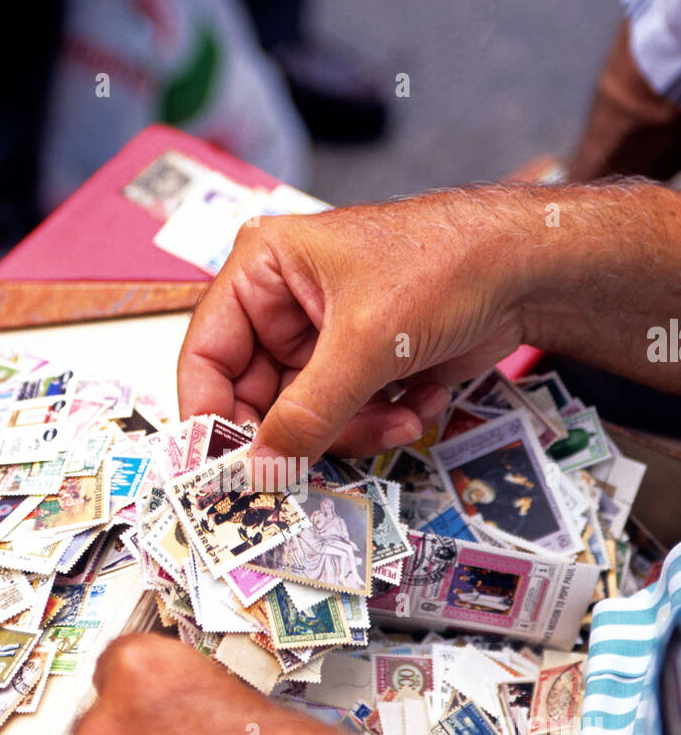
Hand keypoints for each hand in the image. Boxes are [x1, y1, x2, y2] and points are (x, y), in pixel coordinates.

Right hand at [177, 193, 531, 471]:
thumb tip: (261, 470)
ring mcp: (323, 341)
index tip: (224, 467)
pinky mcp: (361, 368)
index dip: (210, 414)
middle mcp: (284, 306)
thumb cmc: (446, 264)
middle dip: (301, 431)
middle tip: (315, 465)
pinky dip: (380, 422)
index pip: (205, 354)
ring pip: (305, 420)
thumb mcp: (364, 344)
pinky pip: (345, 420)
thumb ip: (307, 415)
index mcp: (262, 272)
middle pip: (256, 399)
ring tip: (396, 417)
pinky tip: (418, 400)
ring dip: (353, 430)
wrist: (528, 270)